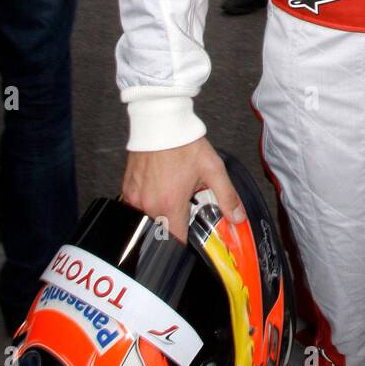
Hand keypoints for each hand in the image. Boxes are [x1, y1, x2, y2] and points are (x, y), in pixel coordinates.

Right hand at [121, 136, 245, 244]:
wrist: (160, 122)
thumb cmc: (183, 143)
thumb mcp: (213, 170)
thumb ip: (227, 197)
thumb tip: (237, 217)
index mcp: (170, 205)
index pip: (174, 241)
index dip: (184, 243)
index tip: (191, 238)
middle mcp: (148, 205)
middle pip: (161, 231)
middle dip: (174, 226)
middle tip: (185, 210)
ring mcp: (135, 198)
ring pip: (148, 220)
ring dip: (161, 215)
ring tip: (173, 197)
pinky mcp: (127, 189)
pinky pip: (136, 207)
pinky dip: (149, 203)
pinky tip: (161, 189)